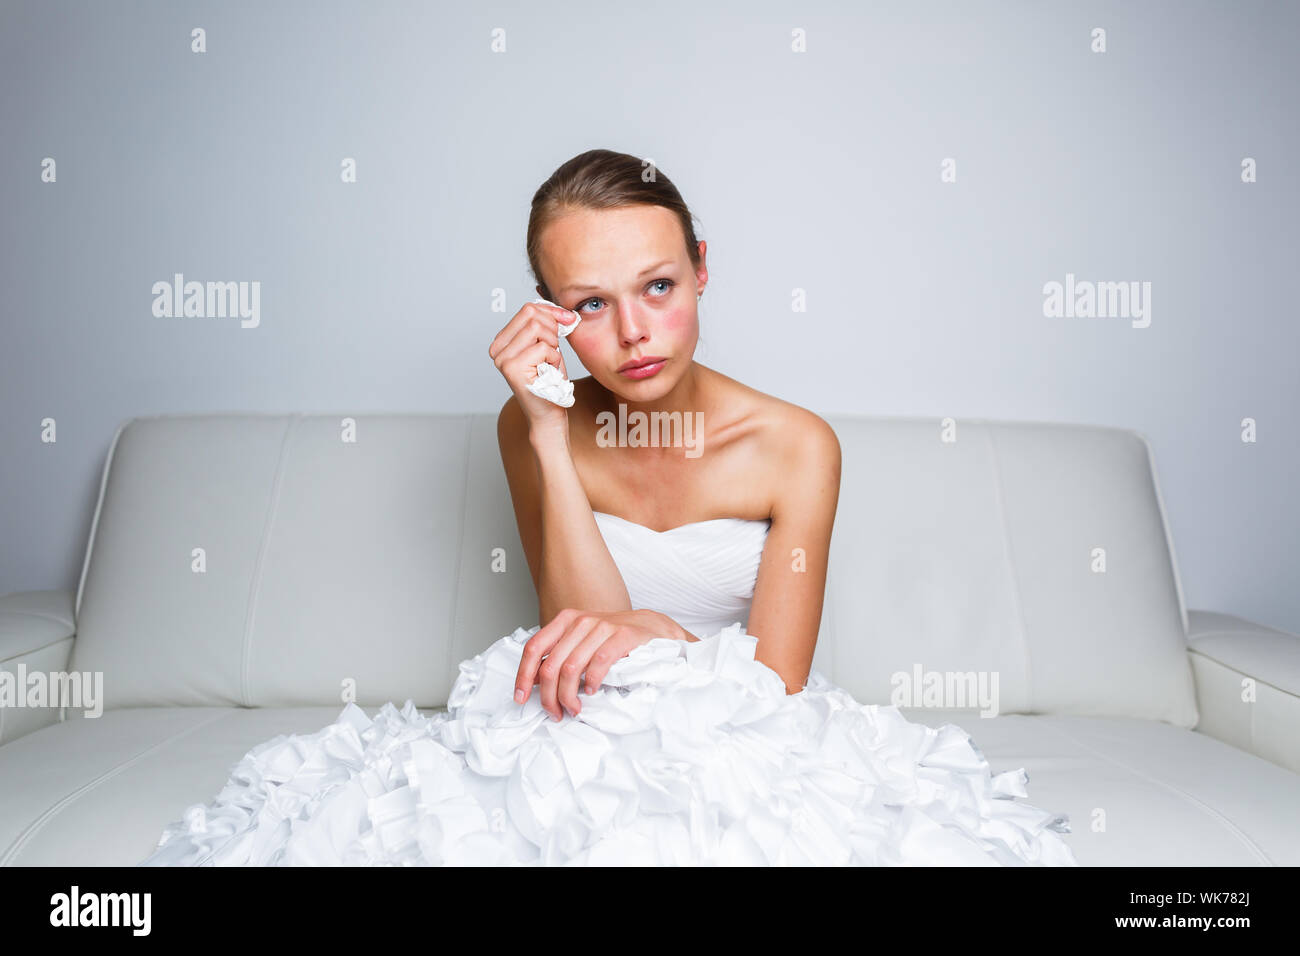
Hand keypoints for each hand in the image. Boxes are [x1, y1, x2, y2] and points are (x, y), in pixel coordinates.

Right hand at [487, 299, 580, 434]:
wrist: (549, 414)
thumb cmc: (550, 381)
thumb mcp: (549, 346)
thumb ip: (547, 325)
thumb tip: (562, 307)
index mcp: (502, 341)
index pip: (528, 309)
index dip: (552, 312)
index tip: (568, 320)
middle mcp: (497, 349)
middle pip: (532, 314)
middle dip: (553, 329)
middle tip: (554, 351)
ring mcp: (502, 359)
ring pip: (538, 329)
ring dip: (553, 346)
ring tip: (549, 363)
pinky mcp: (512, 368)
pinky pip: (544, 348)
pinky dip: (554, 360)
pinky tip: (548, 373)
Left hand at [514, 608, 682, 720]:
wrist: (651, 627)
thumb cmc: (614, 638)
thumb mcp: (582, 642)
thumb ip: (560, 656)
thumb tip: (535, 681)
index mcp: (565, 621)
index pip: (534, 648)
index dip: (523, 675)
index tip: (520, 697)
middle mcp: (580, 621)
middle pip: (551, 665)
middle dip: (549, 696)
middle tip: (555, 713)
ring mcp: (601, 627)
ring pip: (571, 668)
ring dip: (568, 696)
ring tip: (574, 709)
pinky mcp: (621, 636)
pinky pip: (598, 663)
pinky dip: (592, 682)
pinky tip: (592, 692)